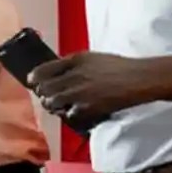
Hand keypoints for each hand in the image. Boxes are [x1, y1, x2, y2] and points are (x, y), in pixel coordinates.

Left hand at [28, 52, 149, 121]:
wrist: (140, 78)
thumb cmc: (119, 67)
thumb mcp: (93, 58)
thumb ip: (73, 64)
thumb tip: (57, 70)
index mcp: (75, 60)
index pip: (44, 69)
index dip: (34, 77)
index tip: (32, 82)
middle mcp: (74, 75)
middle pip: (45, 88)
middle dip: (42, 94)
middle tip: (45, 96)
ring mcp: (80, 92)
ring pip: (53, 102)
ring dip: (52, 105)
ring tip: (56, 106)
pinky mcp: (89, 107)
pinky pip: (69, 114)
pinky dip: (68, 114)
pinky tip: (72, 112)